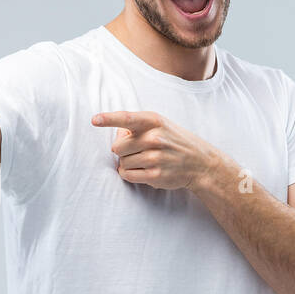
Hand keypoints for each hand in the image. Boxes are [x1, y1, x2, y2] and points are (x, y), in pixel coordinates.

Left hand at [90, 110, 219, 190]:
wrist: (200, 163)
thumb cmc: (173, 141)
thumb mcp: (159, 125)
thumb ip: (136, 124)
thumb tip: (115, 131)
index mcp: (153, 121)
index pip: (127, 118)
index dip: (108, 119)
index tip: (94, 120)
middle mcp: (154, 138)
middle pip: (117, 147)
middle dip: (122, 150)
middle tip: (137, 150)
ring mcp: (155, 157)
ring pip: (121, 162)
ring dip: (127, 163)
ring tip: (144, 160)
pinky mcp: (155, 174)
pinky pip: (127, 175)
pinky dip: (129, 174)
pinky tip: (142, 170)